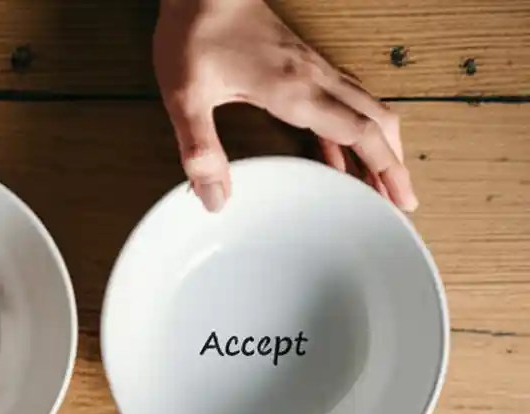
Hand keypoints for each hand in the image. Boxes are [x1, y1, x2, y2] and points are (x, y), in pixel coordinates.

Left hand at [153, 0, 417, 212]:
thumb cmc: (196, 34)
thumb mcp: (186, 97)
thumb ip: (200, 149)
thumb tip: (214, 200)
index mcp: (295, 91)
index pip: (359, 134)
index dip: (383, 170)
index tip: (400, 203)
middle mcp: (315, 78)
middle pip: (375, 122)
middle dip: (393, 164)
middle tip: (403, 202)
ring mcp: (313, 68)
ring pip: (365, 109)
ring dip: (379, 146)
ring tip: (381, 184)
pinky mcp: (302, 63)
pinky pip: (343, 99)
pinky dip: (353, 129)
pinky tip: (340, 153)